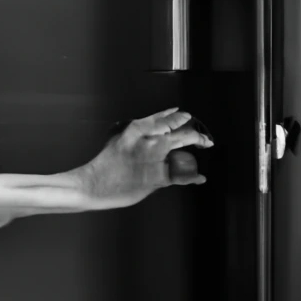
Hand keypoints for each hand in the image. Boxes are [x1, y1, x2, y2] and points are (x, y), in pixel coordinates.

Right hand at [79, 107, 213, 209]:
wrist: (95, 184)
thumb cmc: (105, 161)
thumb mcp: (117, 135)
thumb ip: (135, 127)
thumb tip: (155, 121)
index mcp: (138, 127)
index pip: (166, 118)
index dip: (180, 116)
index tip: (187, 117)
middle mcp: (150, 140)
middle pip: (181, 129)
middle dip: (195, 130)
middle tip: (202, 135)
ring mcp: (156, 158)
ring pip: (185, 144)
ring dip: (198, 142)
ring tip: (205, 143)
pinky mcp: (159, 177)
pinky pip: (182, 174)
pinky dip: (193, 177)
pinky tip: (200, 177)